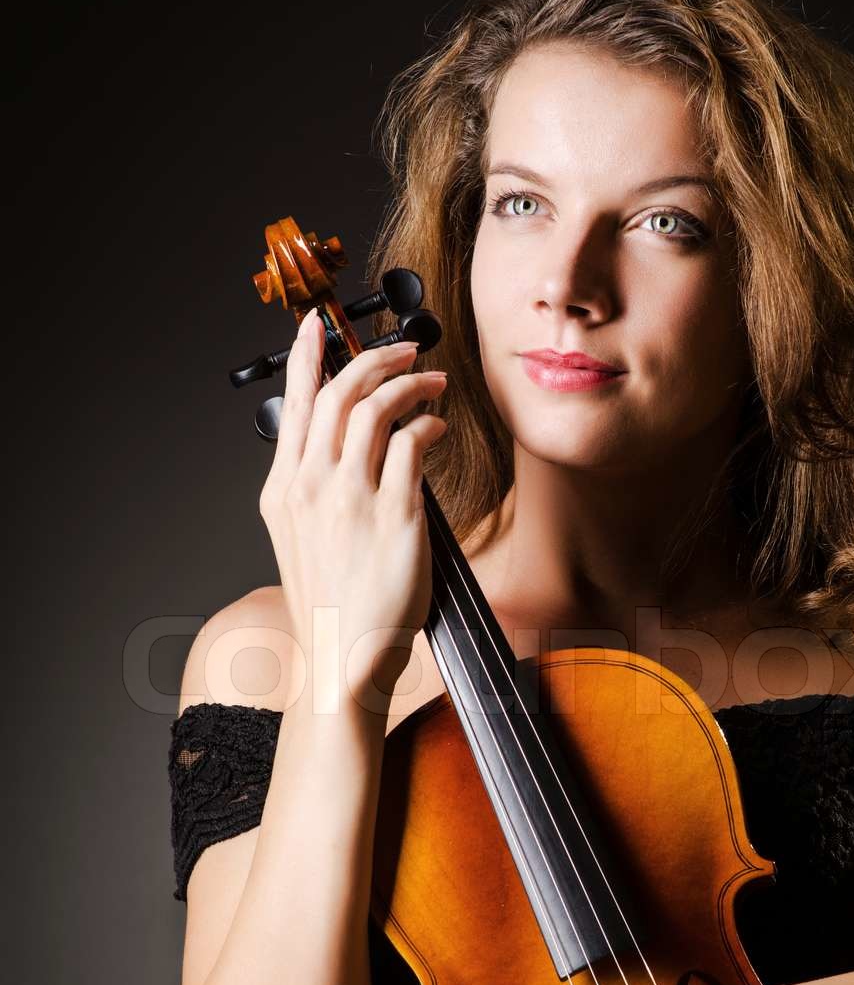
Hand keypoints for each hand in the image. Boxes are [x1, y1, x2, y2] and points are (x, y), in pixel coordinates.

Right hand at [257, 307, 448, 714]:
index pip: (296, 405)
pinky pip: (414, 445)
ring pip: (378, 409)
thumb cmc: (332, 606)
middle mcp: (312, 487)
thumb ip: (315, 492)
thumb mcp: (301, 540)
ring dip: (410, 383)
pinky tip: (439, 427)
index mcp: (284, 490)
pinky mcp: (396, 516)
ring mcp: (352, 499)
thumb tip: (347, 449)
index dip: (308, 356)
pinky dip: (429, 424)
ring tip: (432, 382)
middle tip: (405, 349)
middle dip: (375, 358)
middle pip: (340, 394)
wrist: (343, 660)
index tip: (315, 324)